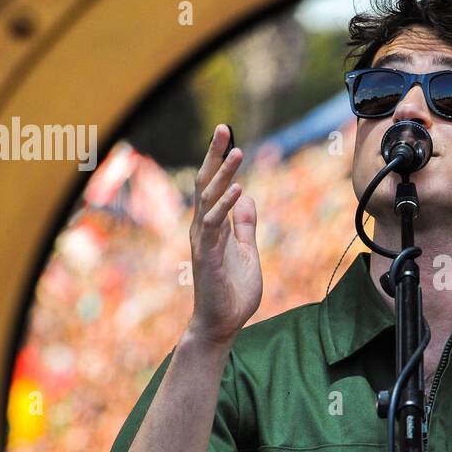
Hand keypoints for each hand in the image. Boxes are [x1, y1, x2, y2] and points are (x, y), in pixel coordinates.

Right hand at [187, 124, 261, 345]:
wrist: (223, 323)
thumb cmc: (233, 290)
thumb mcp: (248, 251)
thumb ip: (245, 225)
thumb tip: (248, 198)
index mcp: (213, 225)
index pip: (214, 185)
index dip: (219, 160)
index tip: (228, 135)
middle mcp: (203, 228)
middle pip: (206, 183)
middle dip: (215, 155)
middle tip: (224, 128)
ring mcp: (203, 241)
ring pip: (209, 199)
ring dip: (223, 175)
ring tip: (238, 152)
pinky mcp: (207, 256)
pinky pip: (215, 225)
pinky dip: (226, 206)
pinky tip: (239, 190)